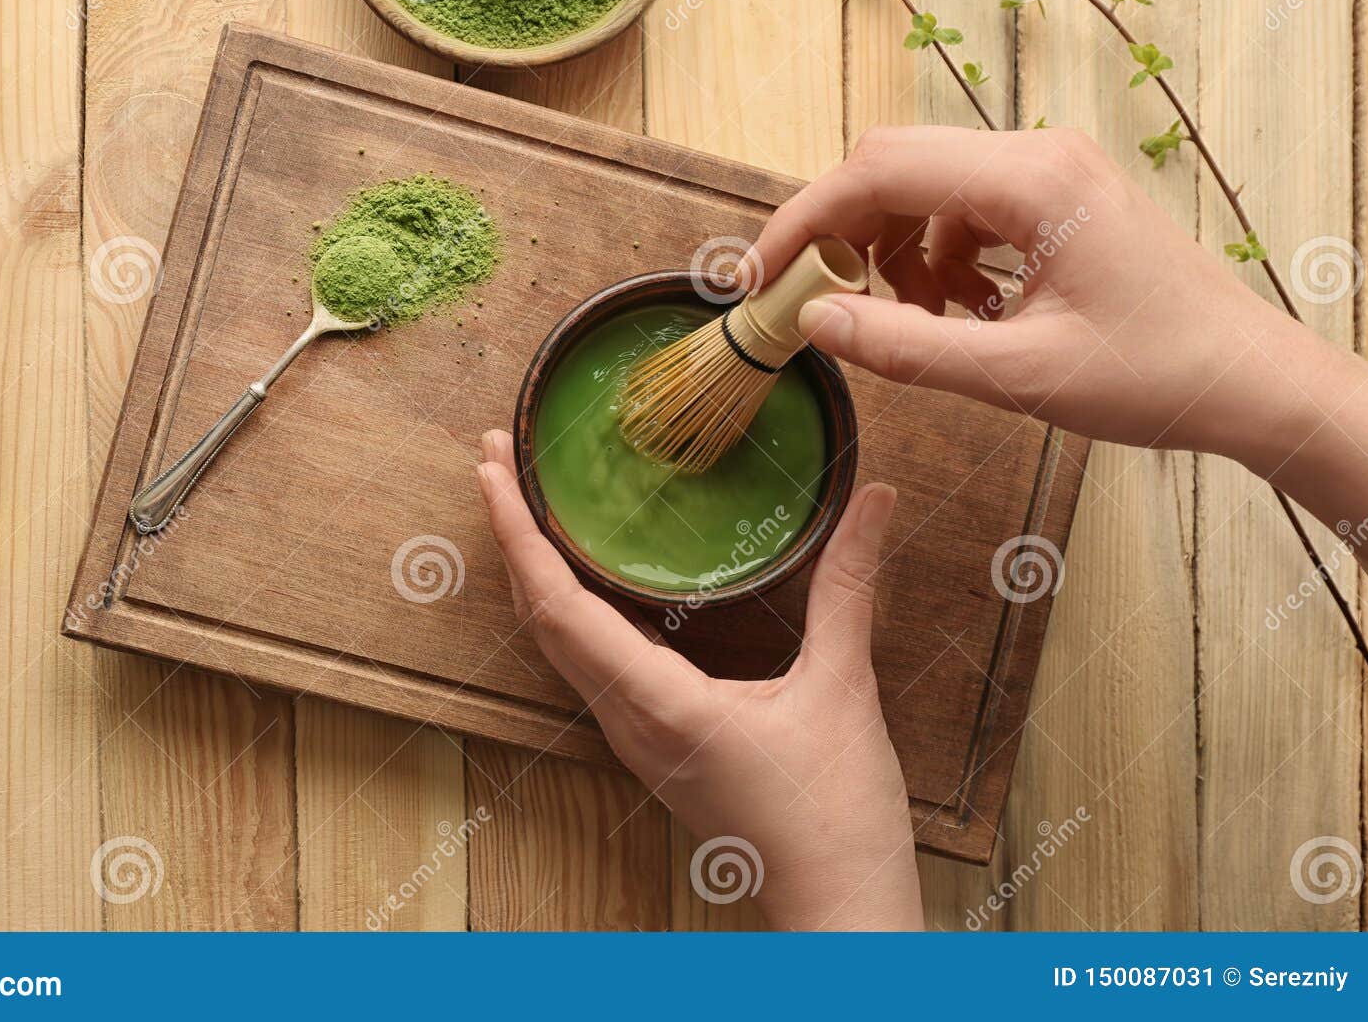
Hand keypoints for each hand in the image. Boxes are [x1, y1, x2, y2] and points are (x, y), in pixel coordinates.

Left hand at [475, 430, 922, 930]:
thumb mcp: (843, 688)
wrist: (836, 907)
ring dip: (532, 571)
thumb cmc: (835, 815)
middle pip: (540, 619)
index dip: (518, 533)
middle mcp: (629, 721)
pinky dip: (566, 608)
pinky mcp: (653, 743)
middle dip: (510, 536)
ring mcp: (635, 737)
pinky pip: (588, 664)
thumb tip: (874, 498)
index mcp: (659, 705)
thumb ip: (850, 587)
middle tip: (495, 460)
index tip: (492, 470)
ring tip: (522, 503)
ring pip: (557, 645)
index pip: (559, 607)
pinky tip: (581, 576)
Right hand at [746, 124, 1353, 471]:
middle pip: (896, 166)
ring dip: (895, 253)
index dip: (804, 221)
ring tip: (914, 323)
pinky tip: (961, 315)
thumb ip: (906, 348)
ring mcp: (1050, 172)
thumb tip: (815, 324)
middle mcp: (1038, 155)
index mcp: (1031, 181)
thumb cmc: (1154, 377)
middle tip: (815, 302)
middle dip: (843, 234)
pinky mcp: (1058, 199)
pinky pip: (965, 211)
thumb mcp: (1018, 376)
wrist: (1249, 382)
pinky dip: (938, 260)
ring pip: (927, 189)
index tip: (758, 277)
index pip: (879, 171)